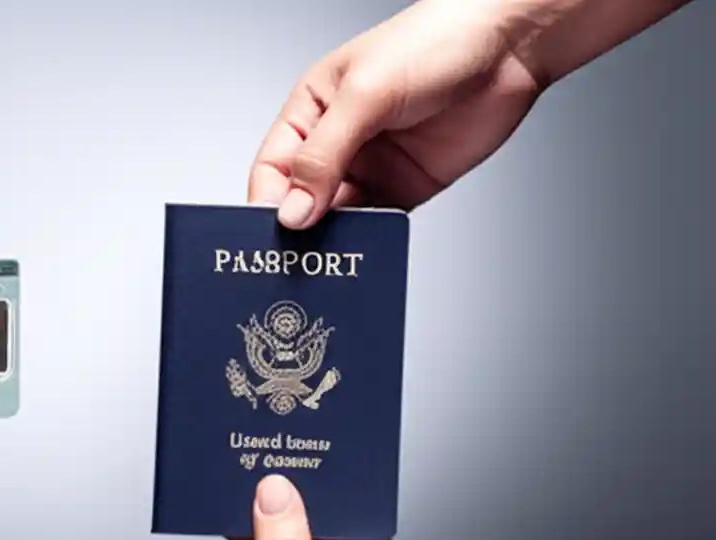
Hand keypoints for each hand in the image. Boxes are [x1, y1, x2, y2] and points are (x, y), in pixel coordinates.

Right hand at [249, 0, 543, 228]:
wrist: (508, 46)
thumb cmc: (435, 42)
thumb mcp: (365, 94)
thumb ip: (324, 154)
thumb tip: (292, 209)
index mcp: (312, 111)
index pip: (273, 167)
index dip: (269, 202)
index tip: (270, 232)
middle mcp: (337, 143)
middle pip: (300, 199)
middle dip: (296, 229)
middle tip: (294, 256)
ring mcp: (371, 167)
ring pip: (337, 217)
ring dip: (332, 239)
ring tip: (329, 258)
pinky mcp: (405, 187)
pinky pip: (377, 223)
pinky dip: (369, 241)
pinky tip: (365, 249)